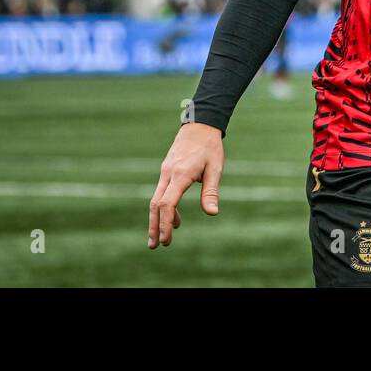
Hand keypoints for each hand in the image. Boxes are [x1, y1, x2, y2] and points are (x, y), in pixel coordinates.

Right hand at [149, 122, 223, 248]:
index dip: (165, 223)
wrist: (199, 124)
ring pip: (156, 199)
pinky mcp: (166, 170)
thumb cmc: (210, 147)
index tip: (167, 239)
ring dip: (157, 219)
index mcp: (181, 174)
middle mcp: (168, 174)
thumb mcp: (215, 168)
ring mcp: (165, 172)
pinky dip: (164, 207)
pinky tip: (174, 217)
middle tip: (155, 246)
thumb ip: (211, 191)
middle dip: (155, 226)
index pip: (168, 203)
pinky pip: (161, 192)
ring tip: (161, 238)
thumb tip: (212, 213)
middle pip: (156, 204)